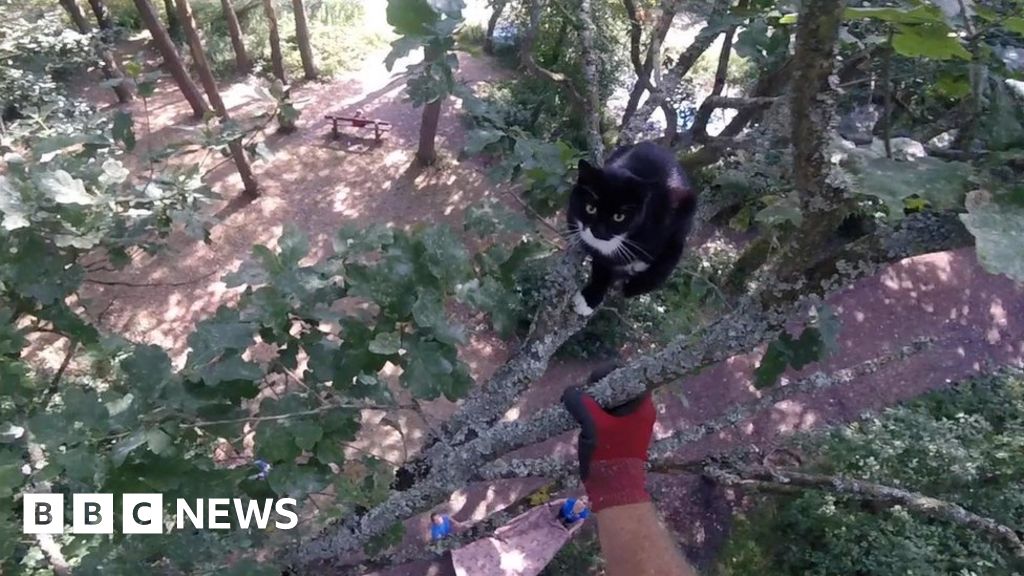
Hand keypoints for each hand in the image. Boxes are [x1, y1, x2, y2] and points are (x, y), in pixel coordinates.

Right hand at [561, 385, 654, 511]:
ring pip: (605, 399)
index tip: (590, 385)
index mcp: (640, 404)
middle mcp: (637, 409)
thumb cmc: (608, 455)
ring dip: (589, 403)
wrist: (614, 490)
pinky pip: (603, 413)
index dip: (605, 373)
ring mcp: (627, 421)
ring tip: (577, 413)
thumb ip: (581, 402)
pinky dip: (591, 414)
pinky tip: (580, 423)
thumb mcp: (593, 424)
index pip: (624, 373)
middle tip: (581, 401)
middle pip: (613, 384)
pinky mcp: (617, 431)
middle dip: (593, 390)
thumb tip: (569, 392)